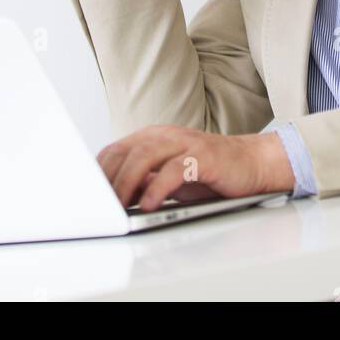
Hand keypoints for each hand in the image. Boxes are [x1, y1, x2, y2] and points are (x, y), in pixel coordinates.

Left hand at [96, 125, 295, 210]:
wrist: (250, 163)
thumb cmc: (208, 172)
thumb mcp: (168, 175)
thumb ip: (143, 179)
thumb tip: (112, 196)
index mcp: (152, 137)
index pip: (115, 150)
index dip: (99, 172)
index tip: (89, 195)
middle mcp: (165, 135)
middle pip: (126, 151)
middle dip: (109, 179)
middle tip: (100, 204)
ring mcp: (185, 143)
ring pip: (145, 155)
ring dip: (127, 181)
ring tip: (118, 204)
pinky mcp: (204, 157)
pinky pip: (174, 170)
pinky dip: (157, 187)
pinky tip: (148, 203)